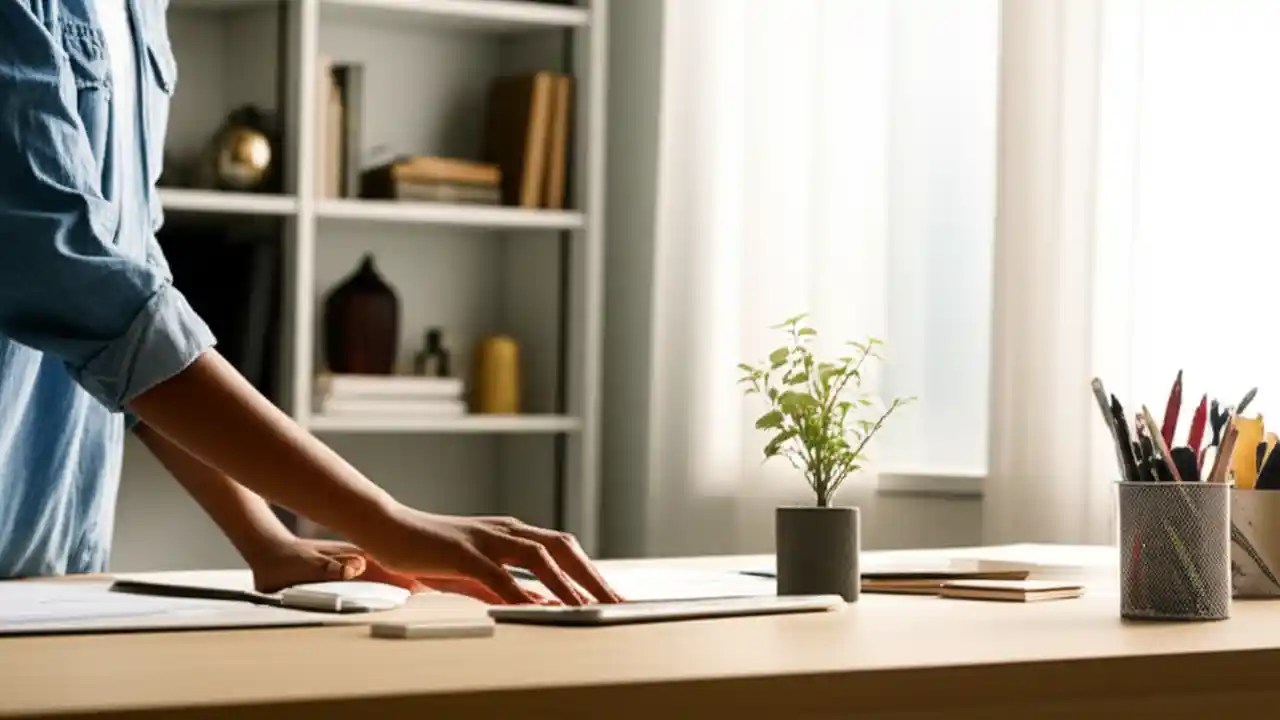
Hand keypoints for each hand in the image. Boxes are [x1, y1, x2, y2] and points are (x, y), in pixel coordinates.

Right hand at [359, 510, 623, 605]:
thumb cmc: (431, 554)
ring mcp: (486, 539)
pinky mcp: (463, 552)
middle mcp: (507, 531)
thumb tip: (545, 606)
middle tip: (617, 603)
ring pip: (539, 556)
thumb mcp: (478, 574)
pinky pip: (498, 575)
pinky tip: (537, 608)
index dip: (592, 572)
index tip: (615, 597)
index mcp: (513, 534)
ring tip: (588, 607)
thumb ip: (511, 588)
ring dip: (567, 583)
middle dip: (592, 576)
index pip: (564, 550)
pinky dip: (520, 592)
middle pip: (563, 548)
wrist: (388, 530)